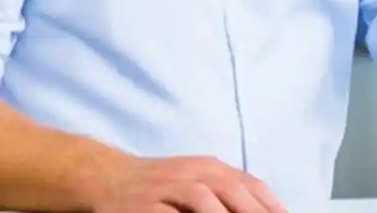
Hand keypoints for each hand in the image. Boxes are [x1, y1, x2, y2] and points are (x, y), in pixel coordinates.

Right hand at [93, 155, 284, 212]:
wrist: (107, 178)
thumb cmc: (160, 185)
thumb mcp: (197, 179)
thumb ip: (228, 191)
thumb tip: (267, 208)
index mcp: (209, 168)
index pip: (248, 184)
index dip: (270, 204)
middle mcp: (189, 174)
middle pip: (229, 189)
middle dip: (252, 211)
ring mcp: (164, 189)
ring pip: (200, 198)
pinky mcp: (140, 207)